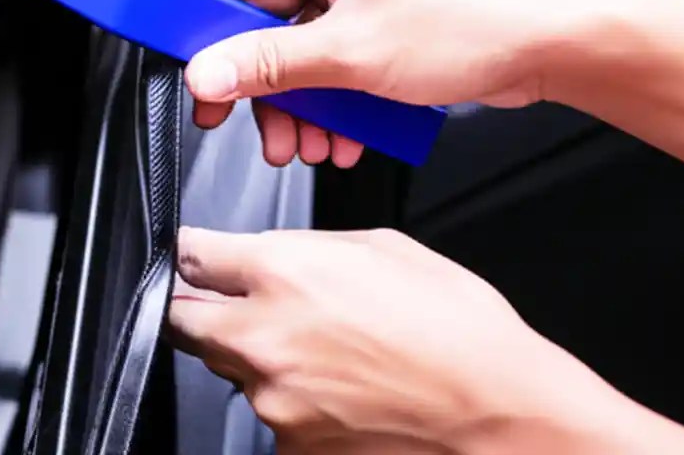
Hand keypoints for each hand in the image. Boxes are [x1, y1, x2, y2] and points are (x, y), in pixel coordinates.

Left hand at [167, 227, 683, 454]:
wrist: (499, 411)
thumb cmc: (457, 327)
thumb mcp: (381, 248)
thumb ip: (306, 249)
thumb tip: (268, 255)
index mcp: (283, 272)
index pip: (189, 254)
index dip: (190, 251)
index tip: (195, 255)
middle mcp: (264, 337)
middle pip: (184, 318)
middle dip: (201, 306)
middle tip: (241, 303)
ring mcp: (273, 400)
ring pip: (230, 369)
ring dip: (258, 356)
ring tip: (326, 351)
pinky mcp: (290, 445)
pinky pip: (271, 413)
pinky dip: (294, 399)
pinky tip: (341, 388)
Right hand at [186, 0, 637, 166]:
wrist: (554, 41)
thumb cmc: (476, 17)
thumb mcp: (350, 51)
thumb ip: (267, 64)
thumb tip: (208, 72)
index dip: (204, 18)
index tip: (198, 69)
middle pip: (262, 13)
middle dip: (260, 80)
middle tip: (254, 124)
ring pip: (299, 44)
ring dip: (299, 101)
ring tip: (308, 143)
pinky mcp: (384, 16)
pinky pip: (334, 56)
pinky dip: (333, 98)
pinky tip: (344, 135)